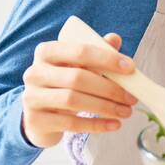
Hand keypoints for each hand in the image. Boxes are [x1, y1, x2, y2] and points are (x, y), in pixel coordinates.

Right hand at [21, 32, 138, 148]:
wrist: (38, 115)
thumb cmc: (62, 85)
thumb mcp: (76, 66)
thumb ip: (95, 52)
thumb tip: (114, 39)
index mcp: (46, 52)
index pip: (79, 51)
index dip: (107, 59)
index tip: (131, 68)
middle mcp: (34, 72)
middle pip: (77, 78)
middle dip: (109, 88)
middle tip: (131, 97)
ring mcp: (32, 97)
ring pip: (73, 101)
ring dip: (105, 107)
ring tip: (126, 112)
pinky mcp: (36, 120)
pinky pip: (71, 123)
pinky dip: (96, 125)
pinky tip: (114, 124)